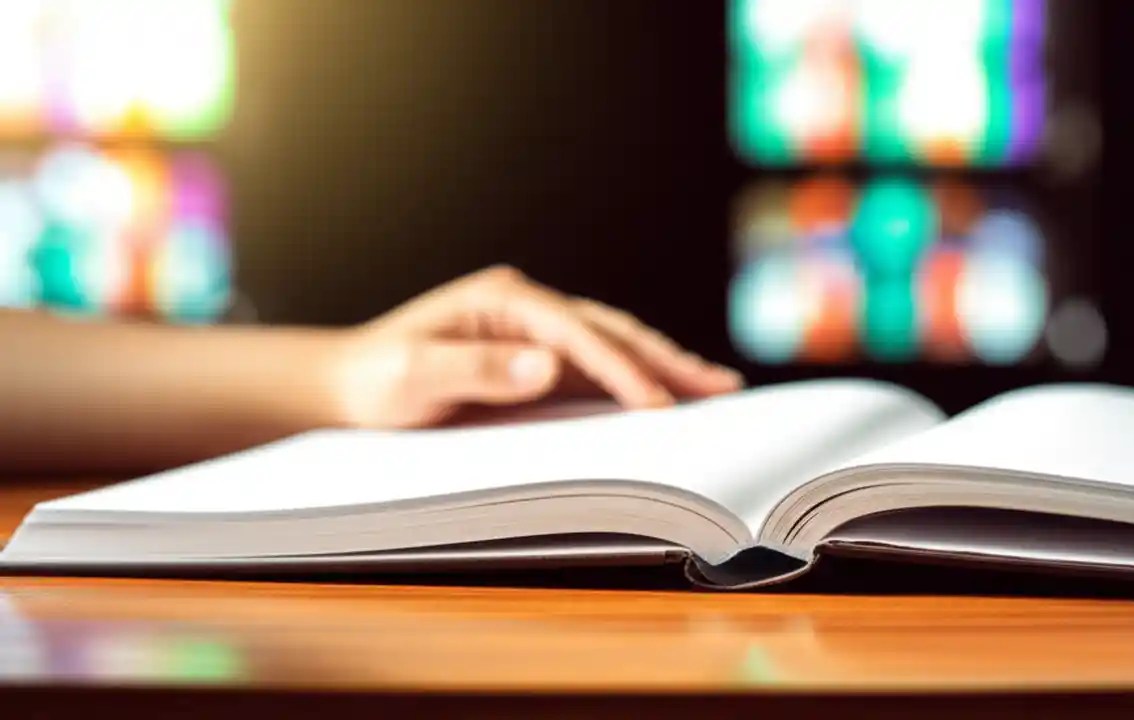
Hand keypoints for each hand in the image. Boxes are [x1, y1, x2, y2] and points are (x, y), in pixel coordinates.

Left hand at [327, 265, 742, 427]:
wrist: (350, 385)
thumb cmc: (376, 380)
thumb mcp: (413, 376)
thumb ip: (478, 370)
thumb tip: (550, 366)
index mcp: (502, 300)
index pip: (576, 333)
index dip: (620, 368)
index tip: (657, 403)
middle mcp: (527, 307)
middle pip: (609, 329)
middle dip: (666, 358)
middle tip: (721, 386)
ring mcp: (535, 330)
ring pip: (613, 342)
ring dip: (662, 365)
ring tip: (714, 387)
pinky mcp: (537, 358)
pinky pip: (598, 364)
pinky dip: (636, 377)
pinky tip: (666, 395)